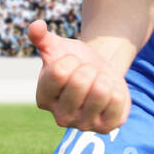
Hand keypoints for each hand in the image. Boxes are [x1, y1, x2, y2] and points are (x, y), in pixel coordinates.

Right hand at [28, 19, 130, 133]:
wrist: (100, 73)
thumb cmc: (75, 61)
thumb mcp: (57, 46)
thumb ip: (41, 37)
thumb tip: (35, 26)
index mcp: (43, 98)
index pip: (59, 72)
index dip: (71, 60)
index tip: (72, 63)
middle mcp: (61, 117)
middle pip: (80, 81)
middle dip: (89, 68)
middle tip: (88, 73)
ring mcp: (84, 125)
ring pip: (101, 91)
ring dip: (104, 78)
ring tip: (99, 82)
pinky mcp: (107, 127)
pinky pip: (117, 101)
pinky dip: (118, 89)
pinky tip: (110, 92)